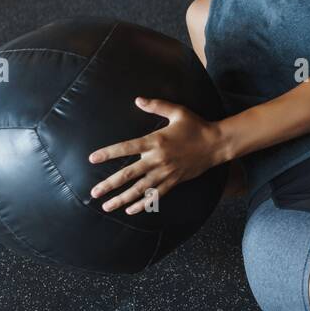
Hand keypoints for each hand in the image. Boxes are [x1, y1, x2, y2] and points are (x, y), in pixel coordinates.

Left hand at [88, 97, 225, 215]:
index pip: (126, 148)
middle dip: (110, 184)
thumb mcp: (178, 112)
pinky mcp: (174, 181)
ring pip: (140, 189)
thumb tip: (137, 100)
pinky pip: (155, 195)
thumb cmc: (196, 126)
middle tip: (94, 193)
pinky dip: (142, 204)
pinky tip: (130, 211)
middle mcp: (158, 159)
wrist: (217, 144)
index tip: (92, 159)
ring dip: (122, 199)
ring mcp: (166, 173)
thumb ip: (157, 106)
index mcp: (156, 141)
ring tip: (107, 206)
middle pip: (129, 174)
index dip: (108, 153)